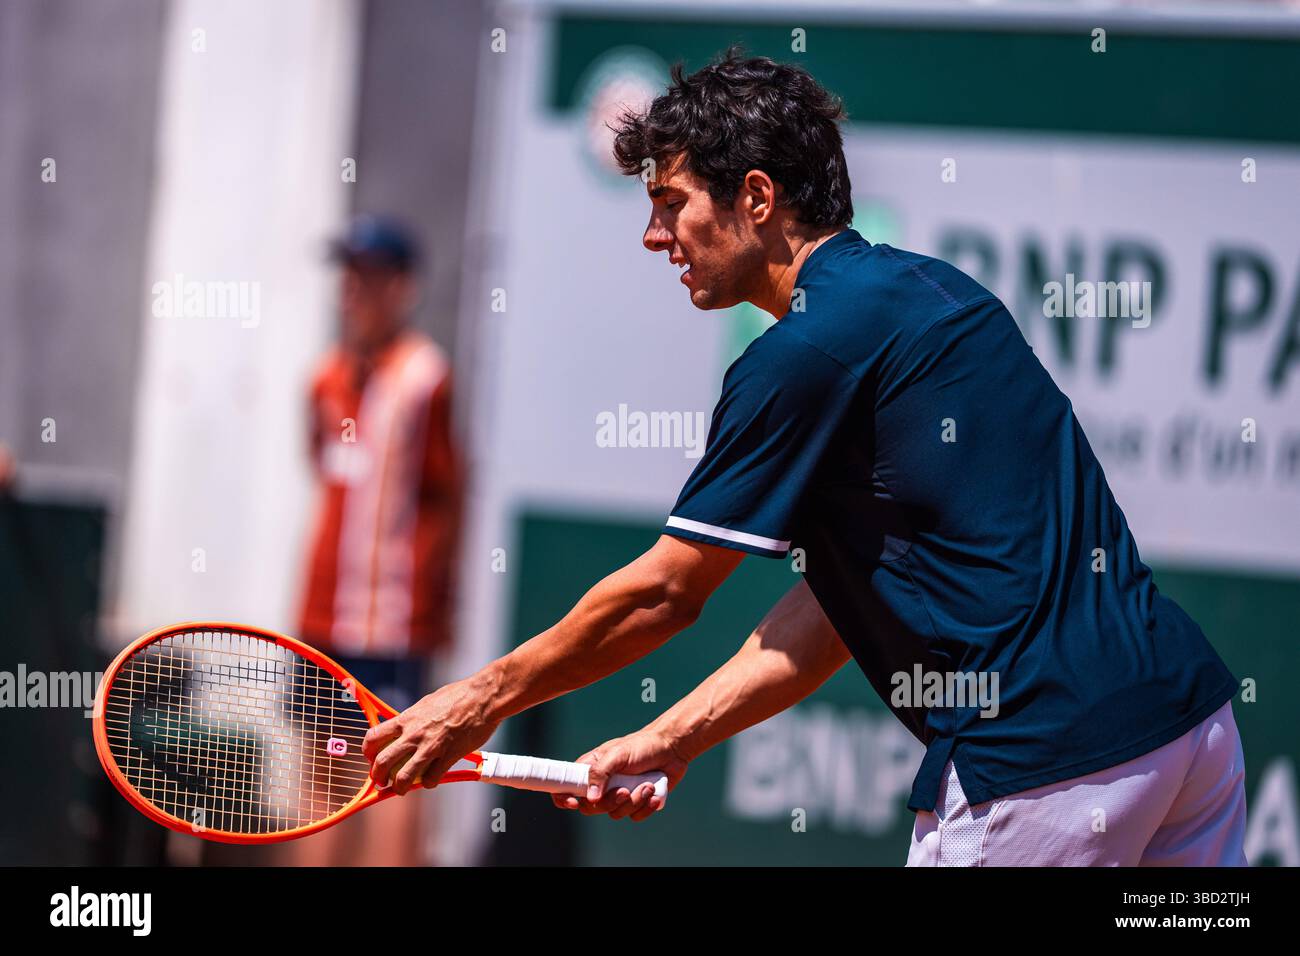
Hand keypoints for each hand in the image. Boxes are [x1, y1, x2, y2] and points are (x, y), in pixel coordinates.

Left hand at [363, 678, 499, 795]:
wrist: (482, 698)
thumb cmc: (458, 695)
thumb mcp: (427, 702)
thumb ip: (414, 717)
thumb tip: (405, 726)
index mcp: (406, 718)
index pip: (373, 737)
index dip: (368, 751)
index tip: (372, 757)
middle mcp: (414, 734)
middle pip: (382, 762)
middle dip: (377, 776)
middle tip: (381, 780)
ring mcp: (430, 748)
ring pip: (404, 778)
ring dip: (399, 787)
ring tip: (402, 788)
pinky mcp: (448, 757)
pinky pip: (431, 779)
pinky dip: (429, 783)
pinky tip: (432, 778)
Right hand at [552, 728, 689, 821]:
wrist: (672, 749)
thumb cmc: (642, 746)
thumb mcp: (618, 754)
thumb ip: (600, 773)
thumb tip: (589, 798)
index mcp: (591, 769)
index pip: (566, 787)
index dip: (564, 798)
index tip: (574, 803)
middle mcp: (602, 784)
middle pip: (592, 808)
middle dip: (610, 802)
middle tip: (625, 791)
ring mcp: (619, 794)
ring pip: (616, 814)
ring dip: (634, 801)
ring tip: (647, 785)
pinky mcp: (636, 802)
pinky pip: (635, 816)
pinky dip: (646, 806)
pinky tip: (654, 792)